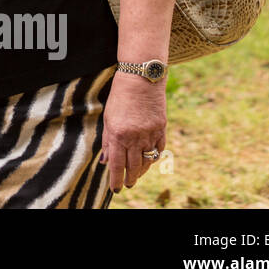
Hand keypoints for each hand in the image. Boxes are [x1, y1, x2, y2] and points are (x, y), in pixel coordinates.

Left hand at [99, 71, 166, 191]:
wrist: (140, 79)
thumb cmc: (120, 97)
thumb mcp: (108, 118)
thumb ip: (107, 141)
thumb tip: (106, 161)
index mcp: (118, 134)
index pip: (117, 164)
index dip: (116, 179)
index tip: (115, 189)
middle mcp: (135, 137)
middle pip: (133, 166)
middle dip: (130, 178)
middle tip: (128, 184)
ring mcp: (150, 133)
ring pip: (147, 160)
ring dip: (142, 171)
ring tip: (137, 175)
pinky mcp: (162, 128)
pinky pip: (159, 149)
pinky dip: (153, 157)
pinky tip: (149, 160)